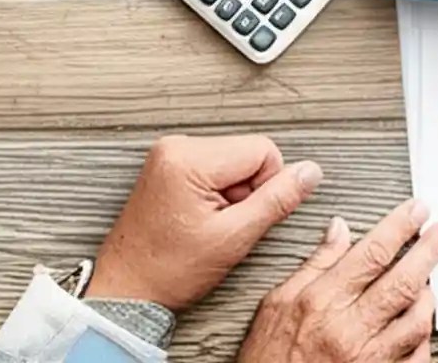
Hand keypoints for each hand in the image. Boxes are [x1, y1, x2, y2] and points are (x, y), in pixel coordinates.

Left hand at [85, 135, 322, 310]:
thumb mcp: (235, 237)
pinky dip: (219, 194)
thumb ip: (278, 199)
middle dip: (249, 190)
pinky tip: (201, 218)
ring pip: (236, 162)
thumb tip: (311, 172)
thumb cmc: (168, 270)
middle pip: (249, 153)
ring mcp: (169, 155)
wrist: (127, 290)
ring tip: (209, 224)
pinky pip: (217, 169)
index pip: (264, 150)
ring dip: (235, 194)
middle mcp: (175, 146)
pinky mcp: (169, 165)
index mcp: (188, 158)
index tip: (242, 216)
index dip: (267, 186)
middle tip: (223, 224)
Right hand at [239, 199, 437, 362]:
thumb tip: (338, 229)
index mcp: (321, 303)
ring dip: (428, 297)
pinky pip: (416, 356)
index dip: (400, 227)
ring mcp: (367, 359)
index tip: (418, 211)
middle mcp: (348, 330)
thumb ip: (314, 264)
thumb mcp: (277, 303)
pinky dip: (423, 337)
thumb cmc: (268, 358)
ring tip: (428, 282)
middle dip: (430, 252)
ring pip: (417, 320)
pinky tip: (420, 325)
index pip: (371, 254)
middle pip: (402, 282)